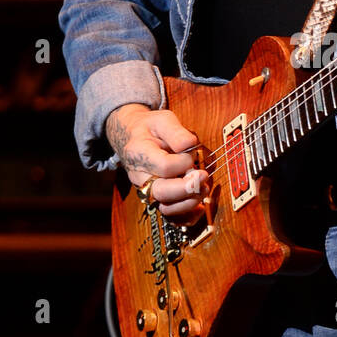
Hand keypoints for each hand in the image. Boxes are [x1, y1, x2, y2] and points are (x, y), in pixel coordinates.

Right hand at [105, 103, 210, 222]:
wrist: (133, 138)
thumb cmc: (150, 129)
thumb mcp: (162, 120)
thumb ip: (176, 131)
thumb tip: (190, 144)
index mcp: (139, 154)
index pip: (163, 166)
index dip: (183, 162)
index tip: (193, 154)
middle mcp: (140, 177)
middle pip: (162, 192)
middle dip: (187, 188)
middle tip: (203, 176)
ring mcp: (147, 190)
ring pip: (166, 208)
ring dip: (189, 202)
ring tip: (204, 188)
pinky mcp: (157, 198)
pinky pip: (171, 216)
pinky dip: (187, 216)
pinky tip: (201, 206)